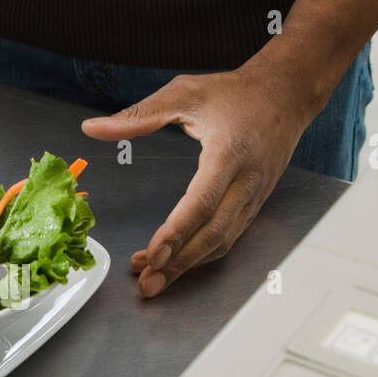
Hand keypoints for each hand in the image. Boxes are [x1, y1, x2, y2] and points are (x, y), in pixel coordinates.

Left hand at [81, 63, 317, 296]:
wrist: (286, 94)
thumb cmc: (234, 93)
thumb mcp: (184, 92)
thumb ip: (138, 115)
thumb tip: (91, 129)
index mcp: (229, 152)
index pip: (203, 201)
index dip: (177, 232)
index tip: (152, 254)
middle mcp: (246, 180)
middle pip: (214, 233)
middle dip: (180, 264)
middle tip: (148, 284)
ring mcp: (254, 196)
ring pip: (223, 241)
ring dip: (189, 265)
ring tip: (154, 279)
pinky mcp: (254, 204)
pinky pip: (229, 236)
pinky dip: (202, 254)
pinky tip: (177, 262)